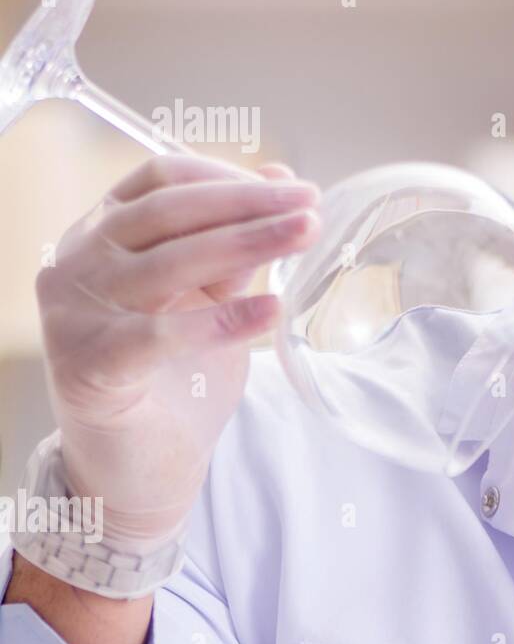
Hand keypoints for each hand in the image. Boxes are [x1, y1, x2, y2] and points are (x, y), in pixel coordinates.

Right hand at [37, 155, 320, 545]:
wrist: (140, 467)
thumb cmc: (176, 375)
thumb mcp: (212, 294)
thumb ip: (234, 242)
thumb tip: (279, 178)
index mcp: (101, 232)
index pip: (162, 180)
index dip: (229, 177)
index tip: (292, 189)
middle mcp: (76, 262)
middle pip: (168, 212)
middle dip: (248, 205)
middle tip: (310, 207)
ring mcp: (73, 313)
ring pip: (168, 263)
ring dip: (246, 245)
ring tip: (304, 237)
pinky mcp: (87, 365)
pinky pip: (160, 334)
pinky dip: (220, 320)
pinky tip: (271, 311)